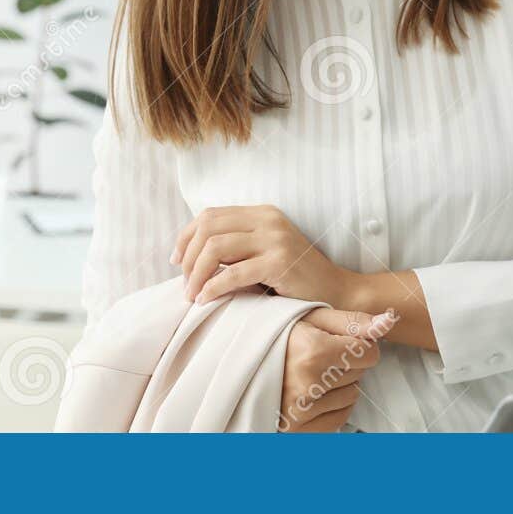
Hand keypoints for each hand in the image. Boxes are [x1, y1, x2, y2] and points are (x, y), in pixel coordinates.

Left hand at [171, 204, 354, 305]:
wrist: (336, 291)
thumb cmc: (295, 278)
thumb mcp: (264, 253)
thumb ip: (236, 247)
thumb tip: (191, 256)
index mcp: (262, 213)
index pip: (210, 215)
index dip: (186, 237)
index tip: (177, 261)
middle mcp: (268, 220)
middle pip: (208, 228)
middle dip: (188, 257)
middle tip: (185, 284)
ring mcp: (275, 239)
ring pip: (215, 248)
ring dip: (196, 274)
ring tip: (192, 295)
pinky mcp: (279, 262)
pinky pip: (233, 273)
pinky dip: (213, 288)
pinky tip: (206, 300)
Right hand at [278, 306, 396, 432]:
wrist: (235, 363)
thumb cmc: (275, 334)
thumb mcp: (310, 317)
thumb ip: (352, 321)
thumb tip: (390, 320)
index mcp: (313, 350)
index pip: (368, 353)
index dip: (359, 345)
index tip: (342, 342)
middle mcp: (308, 383)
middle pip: (360, 373)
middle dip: (346, 362)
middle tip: (318, 354)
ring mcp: (302, 410)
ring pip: (351, 394)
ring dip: (339, 384)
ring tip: (312, 372)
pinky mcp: (298, 429)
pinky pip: (339, 418)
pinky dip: (333, 405)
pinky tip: (313, 392)